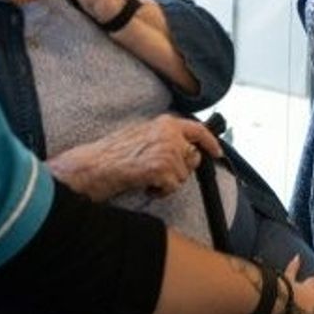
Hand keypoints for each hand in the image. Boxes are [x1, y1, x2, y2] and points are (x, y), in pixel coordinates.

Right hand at [49, 114, 221, 200]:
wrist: (96, 164)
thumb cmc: (113, 153)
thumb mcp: (142, 134)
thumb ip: (164, 137)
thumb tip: (184, 149)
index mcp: (165, 123)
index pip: (198, 130)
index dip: (210, 142)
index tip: (217, 152)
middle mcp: (170, 134)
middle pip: (193, 158)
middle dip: (181, 169)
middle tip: (159, 173)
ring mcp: (168, 151)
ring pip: (183, 176)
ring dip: (167, 182)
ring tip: (146, 177)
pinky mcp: (164, 168)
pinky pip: (173, 187)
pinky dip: (160, 191)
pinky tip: (145, 184)